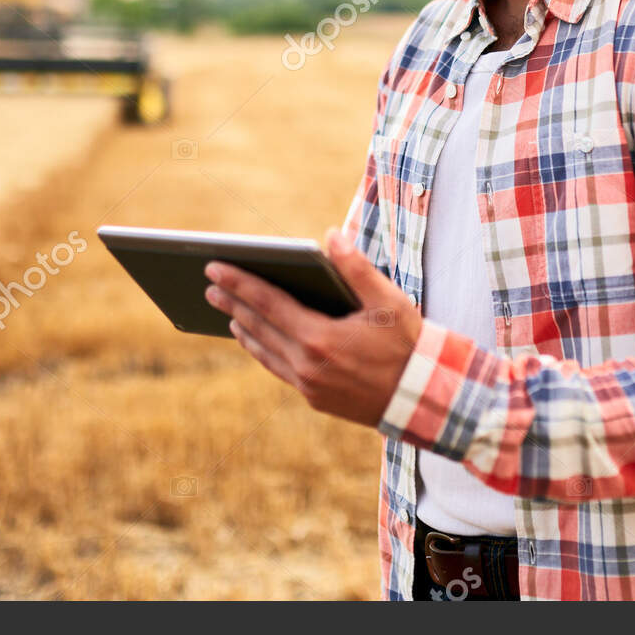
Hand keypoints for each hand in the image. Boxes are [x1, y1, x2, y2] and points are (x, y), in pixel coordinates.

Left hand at [203, 227, 422, 427]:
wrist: (425, 399)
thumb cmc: (409, 344)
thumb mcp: (389, 301)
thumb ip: (357, 267)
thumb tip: (331, 235)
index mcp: (320, 338)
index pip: (268, 303)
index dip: (239, 283)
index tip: (215, 267)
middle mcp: (307, 365)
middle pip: (258, 327)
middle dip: (232, 302)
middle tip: (209, 284)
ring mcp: (309, 386)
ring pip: (264, 351)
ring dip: (243, 328)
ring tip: (226, 310)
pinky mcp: (315, 399)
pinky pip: (278, 369)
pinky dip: (261, 350)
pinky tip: (254, 339)